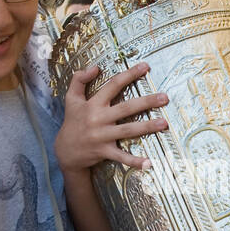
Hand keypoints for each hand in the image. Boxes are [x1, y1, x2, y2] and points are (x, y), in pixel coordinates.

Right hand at [54, 62, 168, 173]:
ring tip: (164, 123)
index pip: (113, 85)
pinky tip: (149, 163)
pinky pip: (121, 157)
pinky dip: (134, 161)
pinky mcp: (104, 152)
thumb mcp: (71, 98)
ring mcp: (102, 136)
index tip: (145, 67)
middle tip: (165, 98)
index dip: (129, 74)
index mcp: (93, 104)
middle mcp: (99, 118)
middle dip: (147, 102)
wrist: (64, 151)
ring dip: (147, 127)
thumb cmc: (72, 122)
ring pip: (128, 130)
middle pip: (126, 108)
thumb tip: (95, 67)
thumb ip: (79, 79)